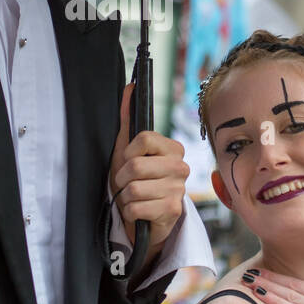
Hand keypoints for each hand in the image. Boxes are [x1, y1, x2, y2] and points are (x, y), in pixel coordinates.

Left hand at [109, 82, 188, 251]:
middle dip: (122, 178)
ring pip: (133, 188)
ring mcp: (179, 189)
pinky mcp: (173, 211)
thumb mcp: (127, 149)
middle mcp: (181, 167)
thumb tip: (130, 87)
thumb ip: (128, 118)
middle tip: (127, 183)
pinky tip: (139, 211)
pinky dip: (130, 211)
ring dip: (125, 197)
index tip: (129, 160)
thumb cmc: (136, 181)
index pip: (143, 139)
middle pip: (135, 165)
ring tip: (134, 198)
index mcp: (173, 148)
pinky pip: (136, 207)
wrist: (144, 217)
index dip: (128, 152)